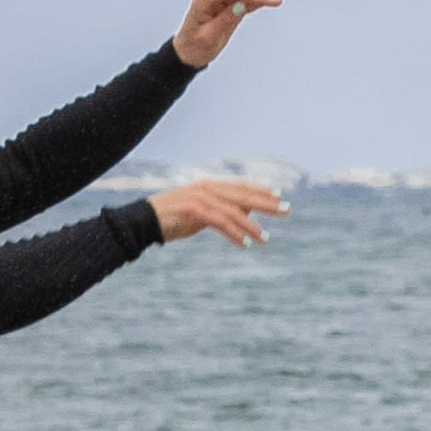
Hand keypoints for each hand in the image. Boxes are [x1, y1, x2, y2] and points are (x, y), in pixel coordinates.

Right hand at [151, 178, 285, 244]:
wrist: (143, 221)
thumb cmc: (172, 218)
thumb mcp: (200, 212)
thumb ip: (221, 209)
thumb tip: (245, 211)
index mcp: (208, 186)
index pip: (240, 186)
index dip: (260, 190)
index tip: (278, 195)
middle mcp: (207, 188)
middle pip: (243, 195)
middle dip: (267, 203)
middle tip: (287, 210)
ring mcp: (200, 198)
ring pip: (234, 211)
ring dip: (251, 227)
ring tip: (265, 239)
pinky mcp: (194, 210)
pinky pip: (220, 223)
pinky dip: (234, 234)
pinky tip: (245, 244)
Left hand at [173, 0, 281, 68]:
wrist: (189, 55)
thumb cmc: (196, 46)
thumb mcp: (210, 36)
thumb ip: (226, 19)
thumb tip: (241, 6)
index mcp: (202, 3)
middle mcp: (213, 0)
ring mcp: (222, 4)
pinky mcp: (229, 10)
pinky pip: (245, 5)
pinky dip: (258, 3)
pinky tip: (271, 0)